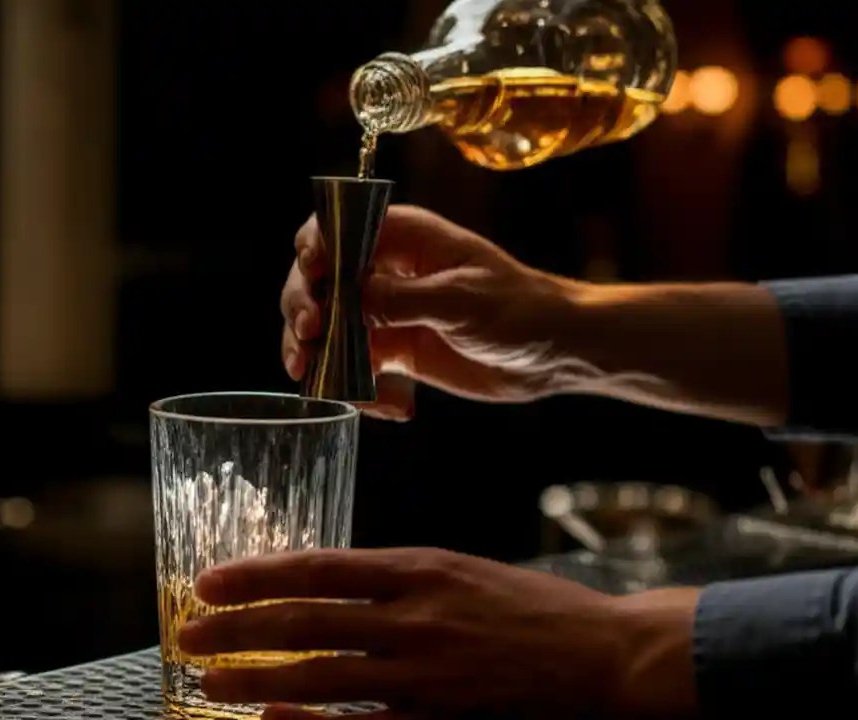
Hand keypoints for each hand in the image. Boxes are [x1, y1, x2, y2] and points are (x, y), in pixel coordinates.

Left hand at [178, 548, 699, 718]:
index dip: (257, 574)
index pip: (319, 566)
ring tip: (209, 682)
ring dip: (257, 677)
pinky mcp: (442, 716)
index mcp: (419, 567)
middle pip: (306, 619)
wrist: (608, 657)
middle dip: (238, 626)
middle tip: (190, 634)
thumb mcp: (462, 572)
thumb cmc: (534, 610)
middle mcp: (415, 614)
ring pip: (322, 672)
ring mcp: (427, 671)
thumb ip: (398, 581)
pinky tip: (276, 718)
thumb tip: (328, 587)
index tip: (209, 580)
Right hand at [282, 205, 583, 419]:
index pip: (336, 228)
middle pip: (318, 281)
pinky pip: (355, 369)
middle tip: (308, 335)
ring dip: (316, 356)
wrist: (554, 353)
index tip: (313, 277)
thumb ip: (400, 299)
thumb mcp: (460, 300)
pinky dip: (358, 390)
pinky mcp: (394, 353)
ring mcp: (386, 313)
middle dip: (303, 308)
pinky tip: (389, 407)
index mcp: (401, 237)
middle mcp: (385, 270)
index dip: (312, 249)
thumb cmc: (519, 308)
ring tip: (318, 381)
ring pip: (327, 329)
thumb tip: (347, 298)